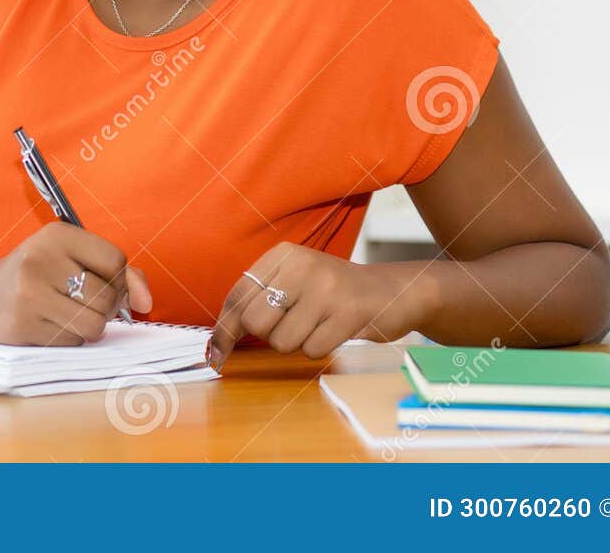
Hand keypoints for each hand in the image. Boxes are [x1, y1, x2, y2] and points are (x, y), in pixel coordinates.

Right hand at [0, 223, 152, 345]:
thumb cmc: (36, 274)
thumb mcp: (72, 257)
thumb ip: (120, 272)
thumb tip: (145, 301)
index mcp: (57, 234)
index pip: (116, 261)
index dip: (118, 279)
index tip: (102, 282)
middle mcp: (41, 259)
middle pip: (107, 297)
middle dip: (104, 307)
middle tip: (82, 301)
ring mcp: (30, 294)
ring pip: (94, 325)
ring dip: (89, 326)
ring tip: (68, 314)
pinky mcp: (24, 325)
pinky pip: (72, 342)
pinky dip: (69, 338)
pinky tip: (48, 324)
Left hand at [206, 242, 428, 367]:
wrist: (394, 291)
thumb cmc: (335, 293)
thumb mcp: (296, 283)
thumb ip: (259, 302)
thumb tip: (217, 342)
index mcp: (283, 254)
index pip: (237, 295)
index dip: (223, 330)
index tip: (215, 354)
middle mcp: (301, 264)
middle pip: (254, 321)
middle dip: (268, 336)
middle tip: (292, 327)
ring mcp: (326, 288)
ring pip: (281, 341)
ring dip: (297, 343)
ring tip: (319, 325)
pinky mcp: (348, 312)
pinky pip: (311, 350)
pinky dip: (319, 348)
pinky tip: (335, 331)